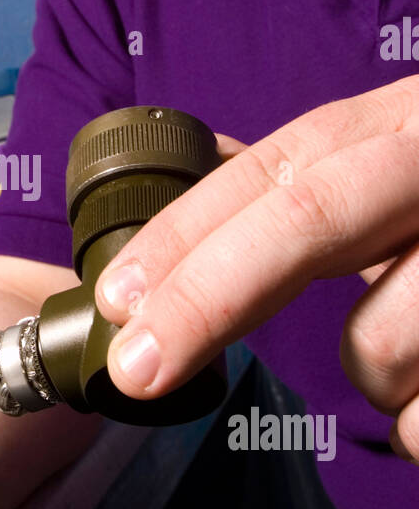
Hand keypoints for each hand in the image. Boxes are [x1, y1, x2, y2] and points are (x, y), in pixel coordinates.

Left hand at [94, 78, 418, 463]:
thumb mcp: (405, 173)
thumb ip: (320, 193)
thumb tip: (185, 237)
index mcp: (408, 127)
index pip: (280, 165)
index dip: (190, 231)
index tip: (119, 298)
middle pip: (310, 212)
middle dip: (212, 293)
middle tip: (142, 366)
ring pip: (383, 340)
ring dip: (377, 380)